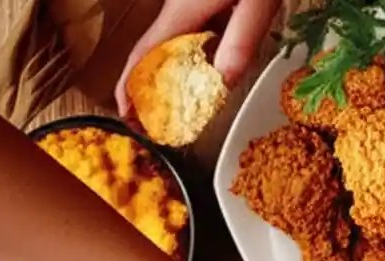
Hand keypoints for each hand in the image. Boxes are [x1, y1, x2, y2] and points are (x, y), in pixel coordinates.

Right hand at [115, 0, 280, 115]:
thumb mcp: (258, 4)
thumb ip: (241, 40)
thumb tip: (222, 83)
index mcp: (184, 12)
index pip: (145, 56)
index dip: (131, 89)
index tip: (126, 118)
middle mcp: (178, 8)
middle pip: (149, 53)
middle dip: (142, 90)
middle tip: (147, 123)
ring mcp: (188, 3)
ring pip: (166, 45)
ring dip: (162, 78)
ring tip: (166, 108)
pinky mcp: (201, 1)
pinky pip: (185, 36)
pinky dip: (182, 61)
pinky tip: (196, 74)